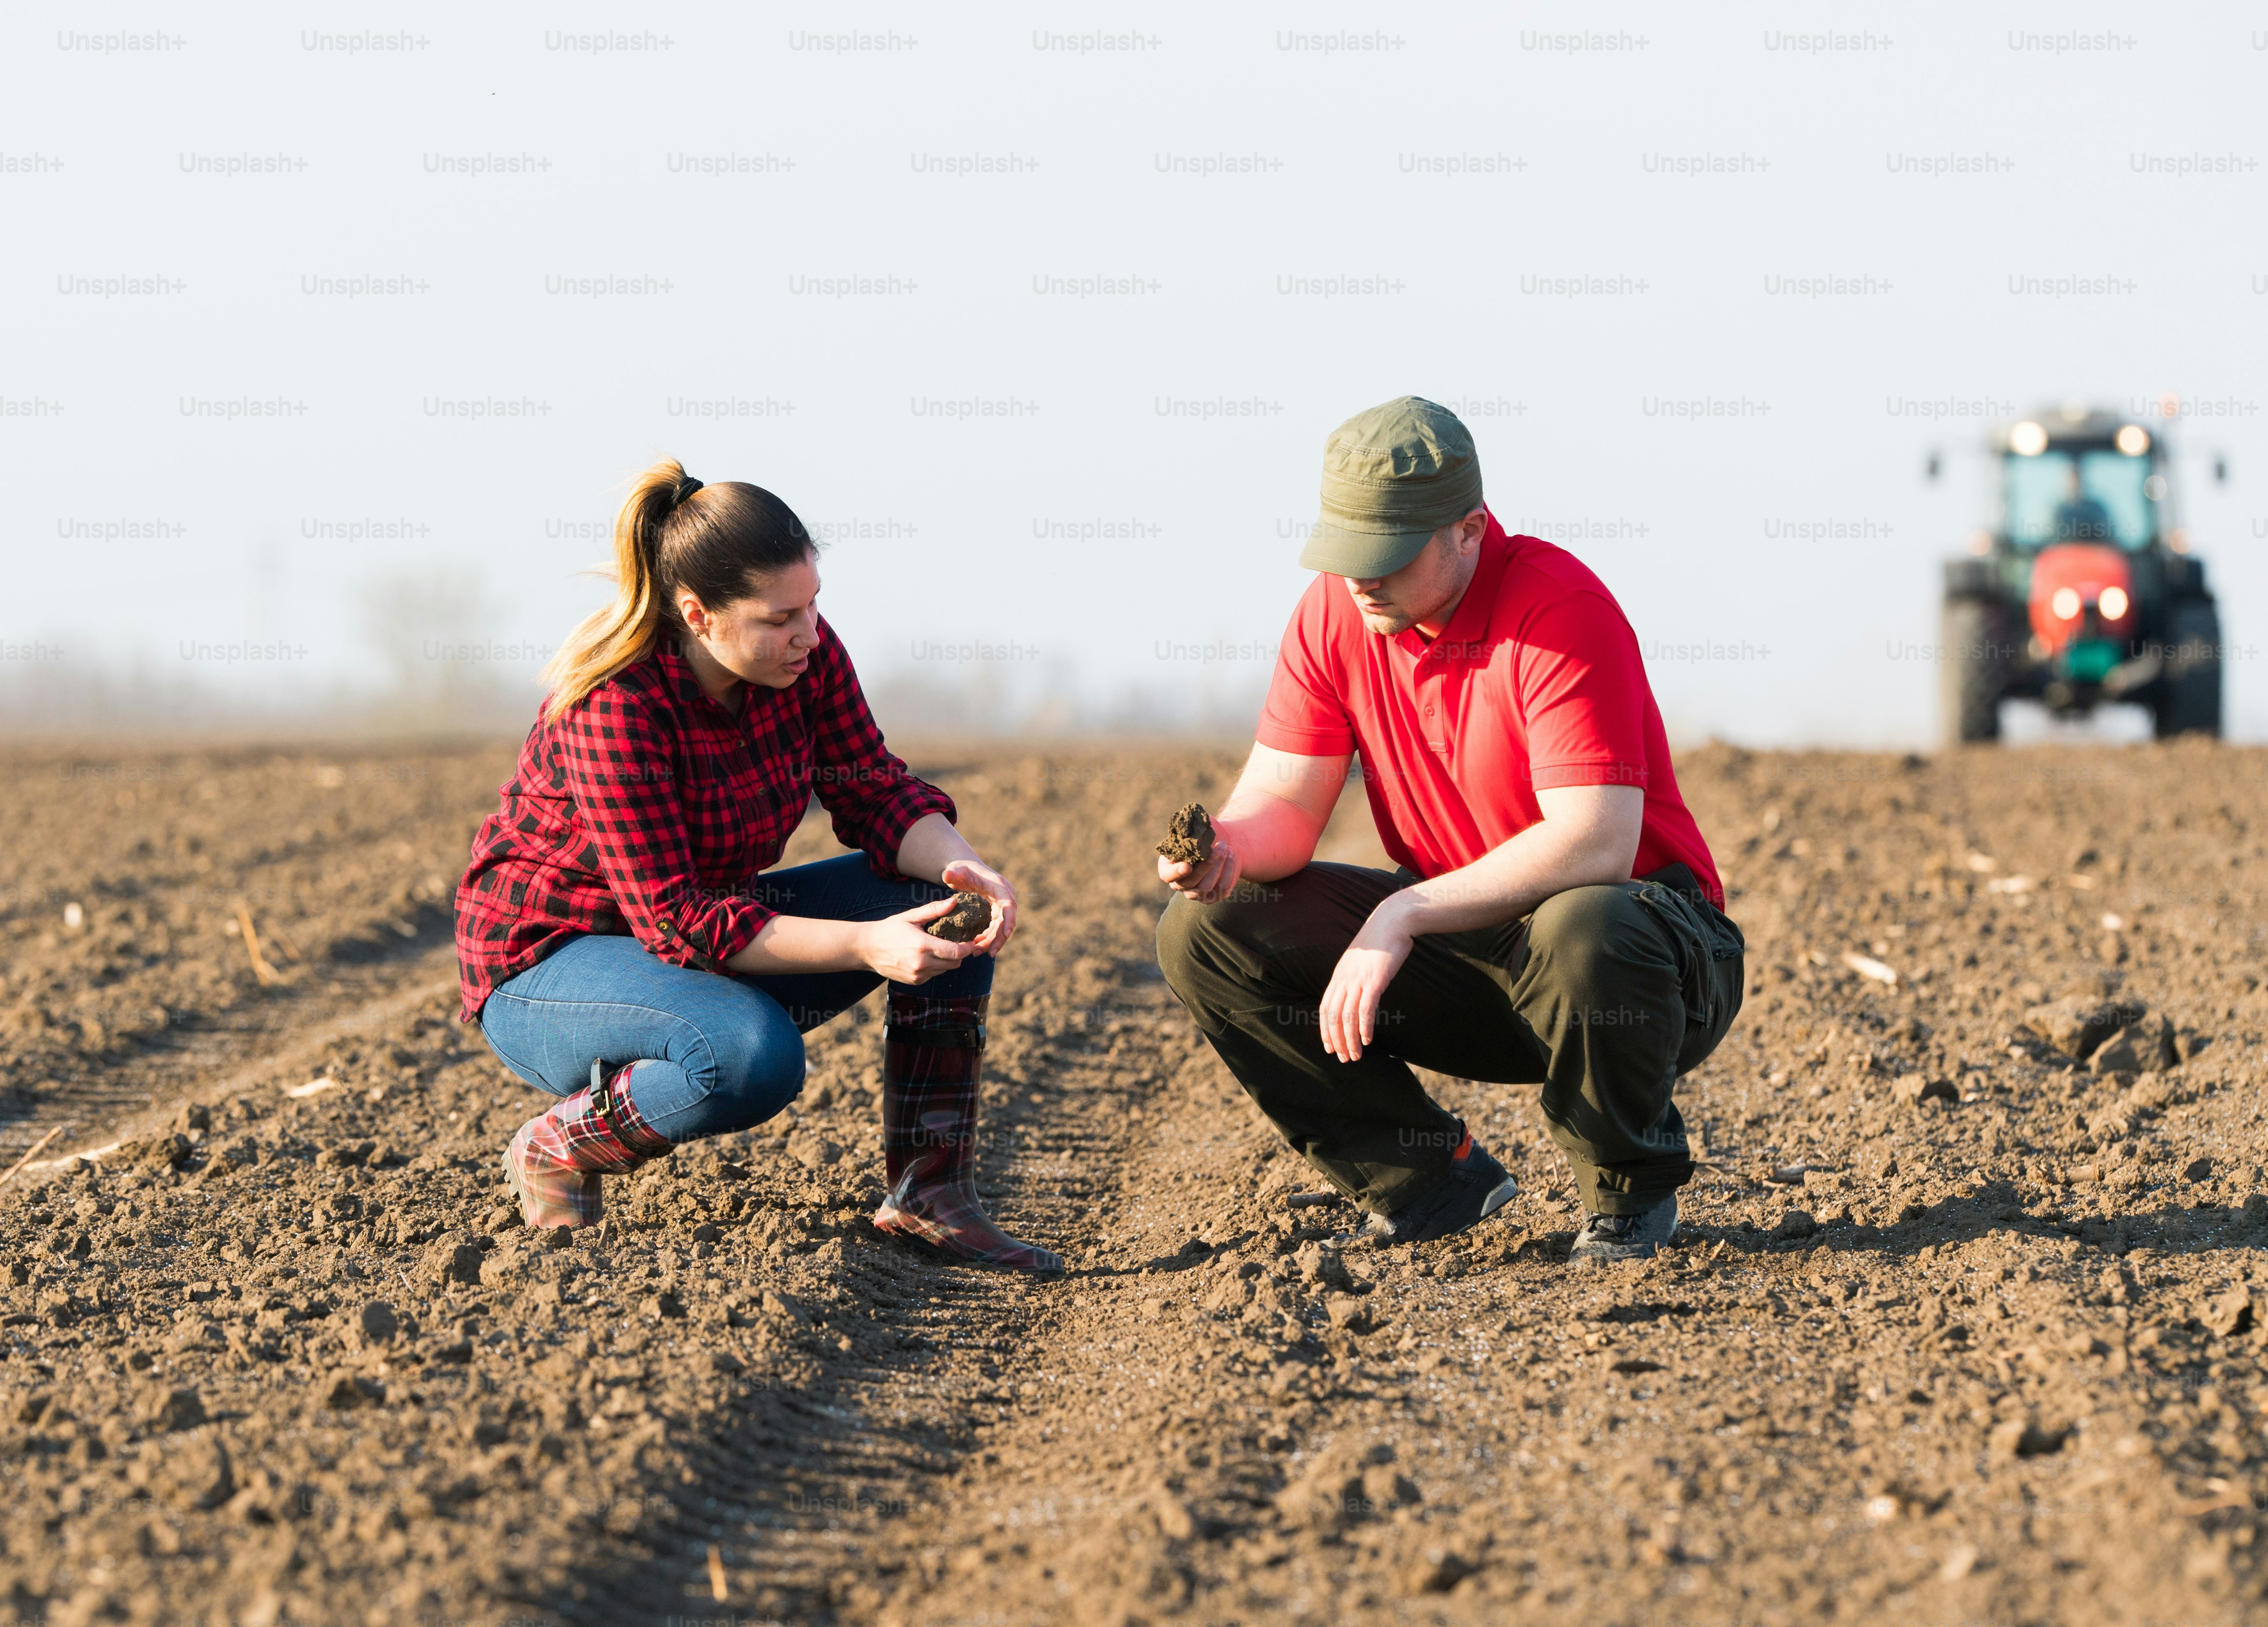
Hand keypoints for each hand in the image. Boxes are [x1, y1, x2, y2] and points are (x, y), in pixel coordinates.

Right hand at [858, 901, 975, 984]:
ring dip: (948, 960)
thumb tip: (954, 901)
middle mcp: (922, 964)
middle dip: (960, 953)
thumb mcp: (911, 916)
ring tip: (942, 947)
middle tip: (959, 942)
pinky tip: (928, 956)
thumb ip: (934, 910)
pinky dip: (936, 966)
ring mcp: (918, 975)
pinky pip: (934, 975)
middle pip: (955, 963)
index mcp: (923, 946)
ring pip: (945, 970)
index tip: (971, 940)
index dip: (968, 947)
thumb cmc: (890, 929)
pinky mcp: (915, 981)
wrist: (868, 948)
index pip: (956, 952)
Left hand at [939, 858, 1017, 954]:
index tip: (1005, 935)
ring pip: (1002, 927)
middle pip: (1007, 920)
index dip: (1008, 920)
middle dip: (999, 938)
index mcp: (999, 885)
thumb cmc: (960, 869)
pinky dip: (988, 937)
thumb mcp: (955, 870)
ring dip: (992, 941)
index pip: (1009, 905)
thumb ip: (951, 873)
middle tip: (988, 953)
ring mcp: (1002, 904)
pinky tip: (976, 945)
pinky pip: (995, 927)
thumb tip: (947, 876)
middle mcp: (1004, 895)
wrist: (964, 869)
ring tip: (977, 952)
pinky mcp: (997, 911)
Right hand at [1158, 832, 1243, 903]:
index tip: (1187, 866)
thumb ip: (1190, 825)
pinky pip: (1223, 889)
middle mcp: (1180, 884)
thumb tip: (1187, 819)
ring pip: (1206, 887)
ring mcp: (1197, 893)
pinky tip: (1232, 854)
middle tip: (1217, 848)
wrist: (1224, 842)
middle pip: (1190, 882)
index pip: (1167, 875)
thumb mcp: (1197, 826)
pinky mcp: (1214, 896)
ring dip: (1218, 867)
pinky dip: (1229, 870)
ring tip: (1226, 847)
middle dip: (1205, 865)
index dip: (1176, 872)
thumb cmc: (1206, 833)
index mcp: (1169, 867)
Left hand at [1317, 900, 1414, 1062]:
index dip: (1325, 1030)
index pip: (1325, 1008)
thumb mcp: (1361, 961)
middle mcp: (1344, 979)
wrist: (1393, 921)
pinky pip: (1366, 1008)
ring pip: (1348, 1016)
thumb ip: (1355, 977)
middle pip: (1333, 1016)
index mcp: (1339, 975)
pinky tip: (1367, 1039)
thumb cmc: (1380, 942)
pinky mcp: (1375, 980)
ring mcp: (1358, 979)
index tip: (1330, 1047)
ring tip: (1355, 1055)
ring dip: (1350, 1039)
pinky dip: (1365, 1026)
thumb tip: (1356, 992)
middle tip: (1343, 1058)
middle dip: (1336, 1040)